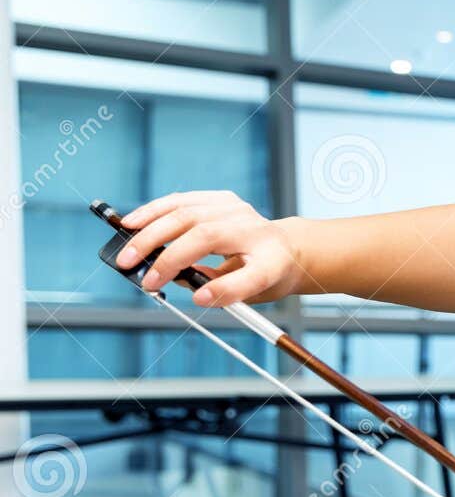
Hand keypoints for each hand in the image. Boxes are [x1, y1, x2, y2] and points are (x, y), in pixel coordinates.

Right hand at [115, 190, 302, 307]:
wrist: (286, 247)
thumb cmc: (270, 272)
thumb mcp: (260, 291)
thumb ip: (230, 291)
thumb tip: (199, 294)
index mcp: (267, 253)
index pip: (241, 270)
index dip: (220, 284)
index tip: (196, 298)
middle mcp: (250, 224)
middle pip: (200, 230)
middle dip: (163, 251)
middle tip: (133, 268)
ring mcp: (234, 207)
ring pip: (186, 208)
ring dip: (150, 223)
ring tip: (125, 237)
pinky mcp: (221, 198)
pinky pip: (182, 200)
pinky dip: (155, 210)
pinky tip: (135, 221)